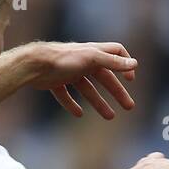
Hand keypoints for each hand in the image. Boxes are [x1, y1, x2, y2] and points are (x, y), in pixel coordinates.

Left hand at [23, 41, 137, 119]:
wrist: (34, 64)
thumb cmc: (63, 59)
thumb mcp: (91, 59)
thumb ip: (112, 62)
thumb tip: (134, 63)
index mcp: (92, 53)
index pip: (115, 52)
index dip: (125, 64)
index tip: (131, 79)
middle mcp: (82, 61)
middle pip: (105, 77)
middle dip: (117, 92)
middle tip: (129, 107)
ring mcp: (68, 72)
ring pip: (88, 89)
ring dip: (99, 102)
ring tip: (110, 117)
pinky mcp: (55, 82)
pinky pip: (65, 95)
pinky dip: (72, 104)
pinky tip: (78, 114)